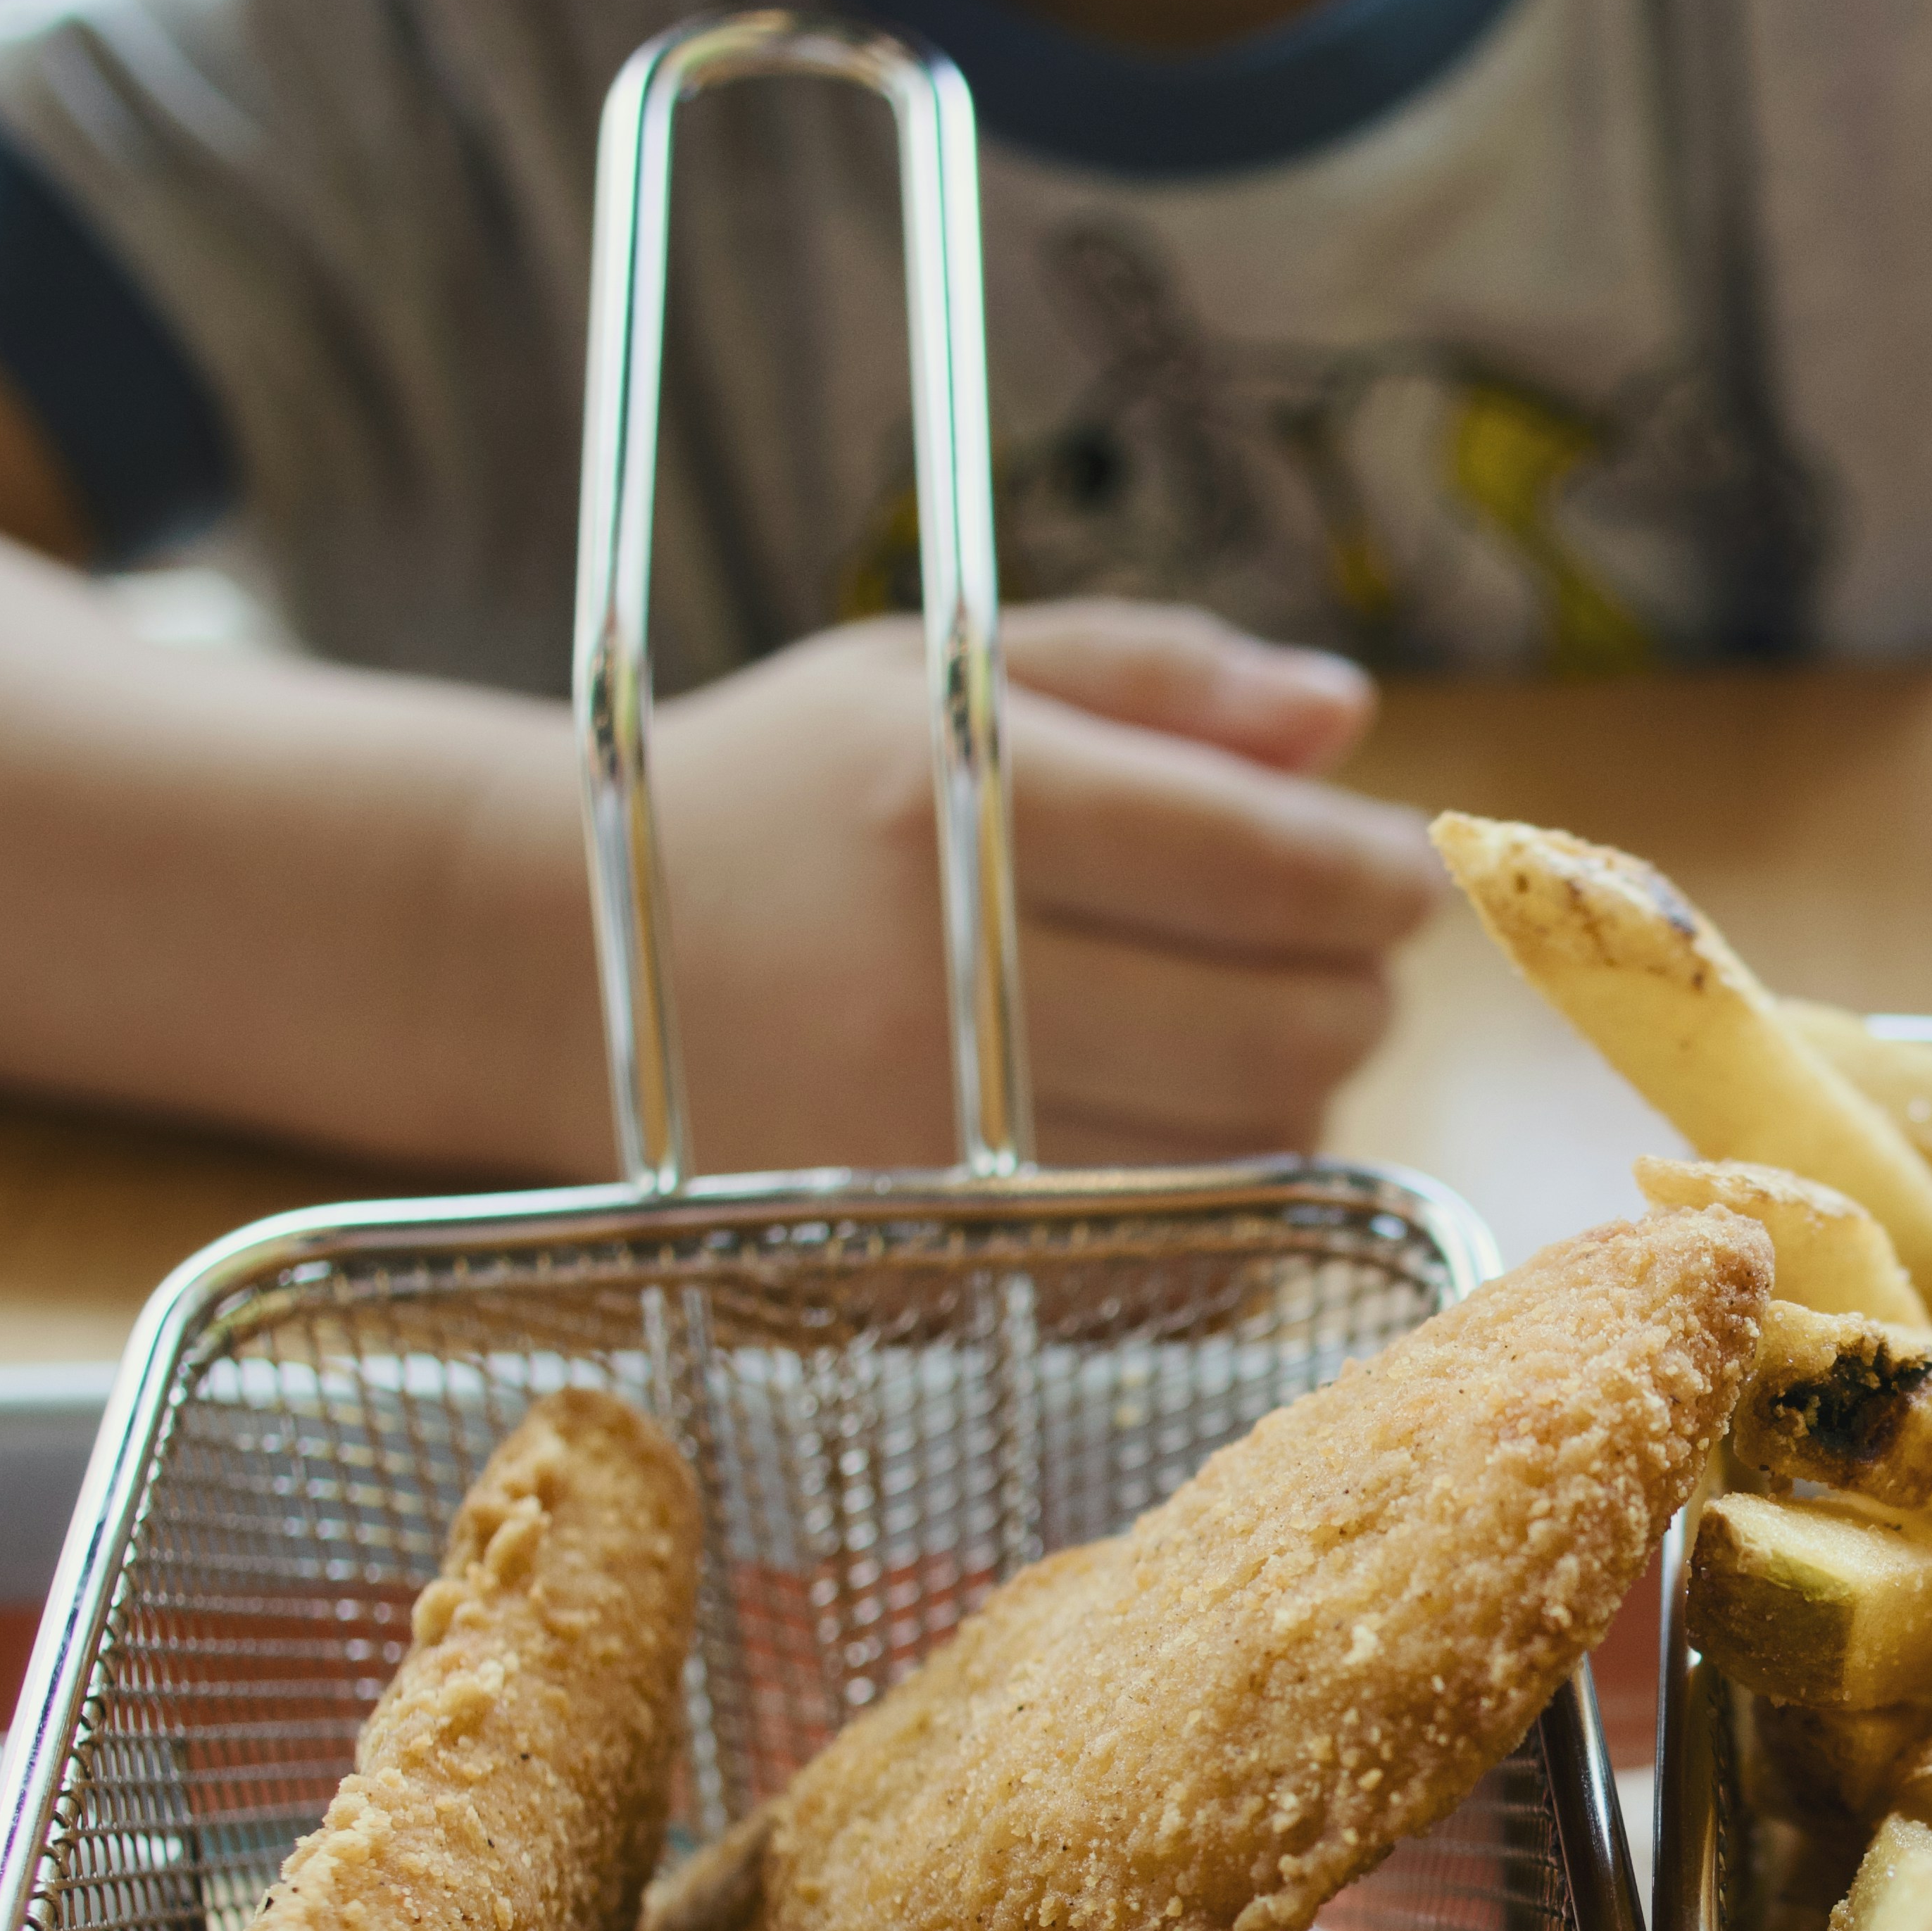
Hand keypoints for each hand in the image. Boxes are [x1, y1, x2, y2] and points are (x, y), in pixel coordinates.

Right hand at [622, 599, 1437, 1173]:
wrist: (533, 949)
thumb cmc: (781, 794)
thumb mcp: (945, 679)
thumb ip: (1159, 682)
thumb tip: (1346, 716)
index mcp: (962, 803)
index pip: (1264, 864)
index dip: (1378, 874)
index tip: (1398, 867)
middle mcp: (946, 981)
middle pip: (1287, 1028)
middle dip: (1354, 989)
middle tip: (1330, 953)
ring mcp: (933, 1138)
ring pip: (1247, 1155)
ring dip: (1295, 1095)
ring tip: (1237, 1026)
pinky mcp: (923, 1246)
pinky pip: (1163, 1251)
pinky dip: (1212, 1193)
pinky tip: (1169, 1121)